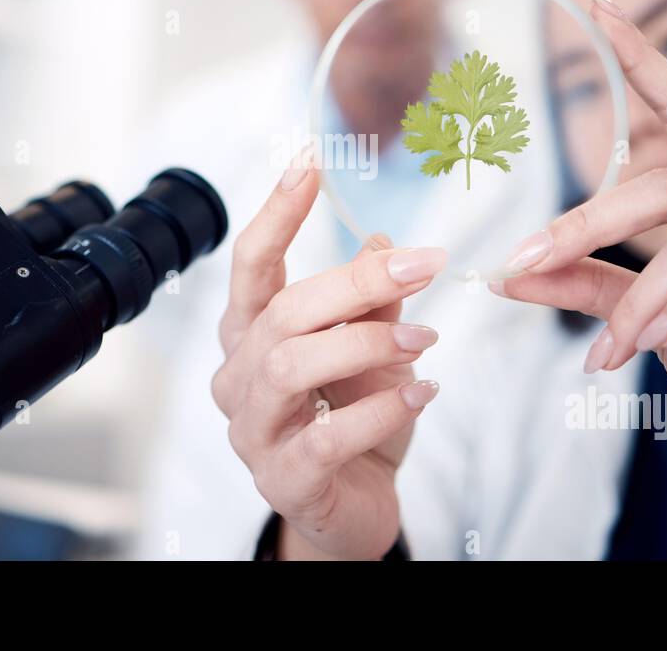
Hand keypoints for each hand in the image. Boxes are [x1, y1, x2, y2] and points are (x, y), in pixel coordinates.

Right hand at [213, 147, 445, 559]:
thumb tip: (386, 241)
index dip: (276, 212)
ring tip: (427, 343)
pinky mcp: (283, 479)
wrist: (355, 507)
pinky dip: (382, 409)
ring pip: (294, 365)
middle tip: (427, 265)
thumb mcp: (372, 353)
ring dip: (369, 344)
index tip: (308, 159)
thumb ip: (373, 304)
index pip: (252, 265)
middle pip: (284, 312)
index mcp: (252, 334)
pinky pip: (327, 435)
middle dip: (357, 281)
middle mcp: (239, 377)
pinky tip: (422, 394)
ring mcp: (253, 431)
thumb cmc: (355, 420)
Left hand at [491, 0, 666, 558]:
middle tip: (523, 262)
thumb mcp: (652, 320)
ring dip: (640, 302)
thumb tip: (511, 272)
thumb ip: (591, 286)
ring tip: (616, 350)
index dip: (644, 60)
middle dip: (582, 227)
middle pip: (660, 185)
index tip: (598, 8)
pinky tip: (662, 343)